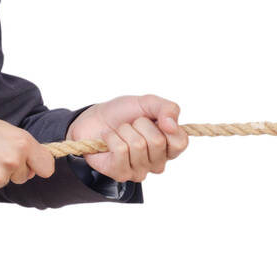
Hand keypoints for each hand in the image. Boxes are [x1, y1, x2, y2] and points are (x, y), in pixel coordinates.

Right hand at [0, 106, 55, 196]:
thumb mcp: (1, 128)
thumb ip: (19, 145)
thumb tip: (30, 161)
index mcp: (22, 142)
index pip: (47, 166)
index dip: (38, 166)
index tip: (33, 167)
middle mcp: (13, 160)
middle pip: (24, 176)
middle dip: (12, 170)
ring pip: (4, 182)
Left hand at [66, 94, 187, 182]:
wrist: (95, 119)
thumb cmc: (124, 113)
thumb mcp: (148, 103)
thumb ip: (168, 108)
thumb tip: (172, 125)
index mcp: (169, 146)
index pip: (181, 142)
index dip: (168, 127)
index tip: (157, 119)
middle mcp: (157, 162)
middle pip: (157, 142)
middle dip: (140, 124)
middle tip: (132, 125)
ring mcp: (140, 171)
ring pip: (137, 145)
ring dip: (124, 130)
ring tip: (120, 132)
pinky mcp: (121, 174)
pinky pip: (120, 150)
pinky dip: (111, 137)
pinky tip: (108, 139)